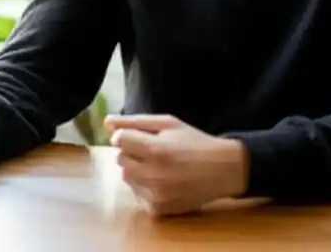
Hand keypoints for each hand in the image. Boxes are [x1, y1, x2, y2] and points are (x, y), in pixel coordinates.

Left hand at [105, 114, 248, 215]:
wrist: (223, 170)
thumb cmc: (194, 142)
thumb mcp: (168, 124)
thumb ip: (135, 122)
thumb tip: (107, 122)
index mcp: (155, 150)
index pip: (118, 140)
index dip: (128, 136)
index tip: (141, 137)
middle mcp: (153, 174)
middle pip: (120, 159)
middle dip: (132, 152)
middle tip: (153, 151)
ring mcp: (156, 194)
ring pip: (126, 177)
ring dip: (137, 169)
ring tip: (159, 165)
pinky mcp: (159, 208)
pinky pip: (138, 194)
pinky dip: (145, 186)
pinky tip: (164, 180)